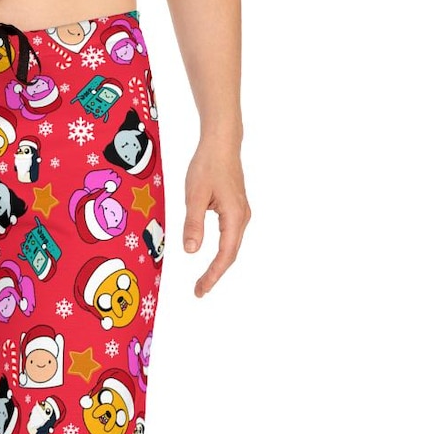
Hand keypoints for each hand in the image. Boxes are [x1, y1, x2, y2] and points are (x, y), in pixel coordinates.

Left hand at [182, 137, 250, 297]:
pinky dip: (220, 252)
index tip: (200, 290)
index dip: (213, 275)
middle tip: (199, 291)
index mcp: (235, 216)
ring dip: (218, 265)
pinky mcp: (235, 209)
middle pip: (230, 254)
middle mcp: (242, 217)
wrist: (221, 142)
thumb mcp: (194, 196)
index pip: (225, 255)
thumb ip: (193, 224)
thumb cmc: (208, 165)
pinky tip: (210, 259)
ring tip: (203, 280)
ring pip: (231, 247)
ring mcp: (240, 213)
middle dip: (215, 275)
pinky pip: (229, 237)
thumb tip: (192, 251)